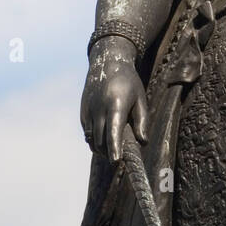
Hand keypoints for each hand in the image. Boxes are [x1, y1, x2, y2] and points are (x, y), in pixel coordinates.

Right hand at [80, 36, 148, 162]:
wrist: (107, 63)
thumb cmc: (129, 83)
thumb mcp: (140, 98)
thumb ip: (142, 121)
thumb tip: (143, 142)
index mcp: (116, 104)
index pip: (113, 131)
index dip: (114, 148)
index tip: (116, 162)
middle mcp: (99, 108)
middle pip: (100, 140)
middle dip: (108, 153)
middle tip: (118, 157)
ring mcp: (89, 109)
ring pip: (91, 138)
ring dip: (99, 148)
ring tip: (110, 150)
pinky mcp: (83, 110)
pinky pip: (87, 132)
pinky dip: (94, 139)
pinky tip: (102, 139)